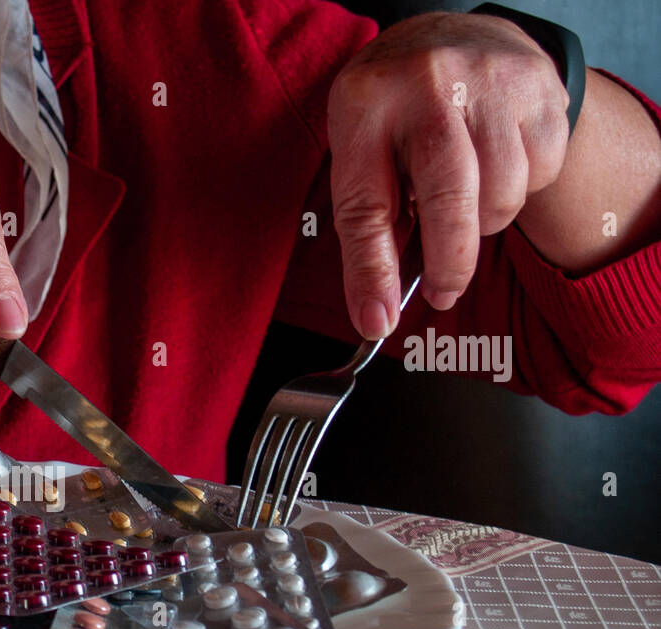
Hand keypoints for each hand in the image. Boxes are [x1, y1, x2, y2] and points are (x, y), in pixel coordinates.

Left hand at [327, 12, 571, 338]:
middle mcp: (429, 87)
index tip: (378, 322)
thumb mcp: (358, 153)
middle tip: (441, 292)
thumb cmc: (391, 114)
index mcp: (364, 106)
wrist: (444, 36)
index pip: (366, 207)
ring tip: (461, 199)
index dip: (372, 273)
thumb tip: (377, 314)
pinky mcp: (538, 87)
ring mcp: (490, 82)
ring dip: (483, 220)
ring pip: (501, 194)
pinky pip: (540, 172)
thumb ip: (367, 226)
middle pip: (450, 201)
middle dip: (448, 265)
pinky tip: (493, 165)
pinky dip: (520, 187)